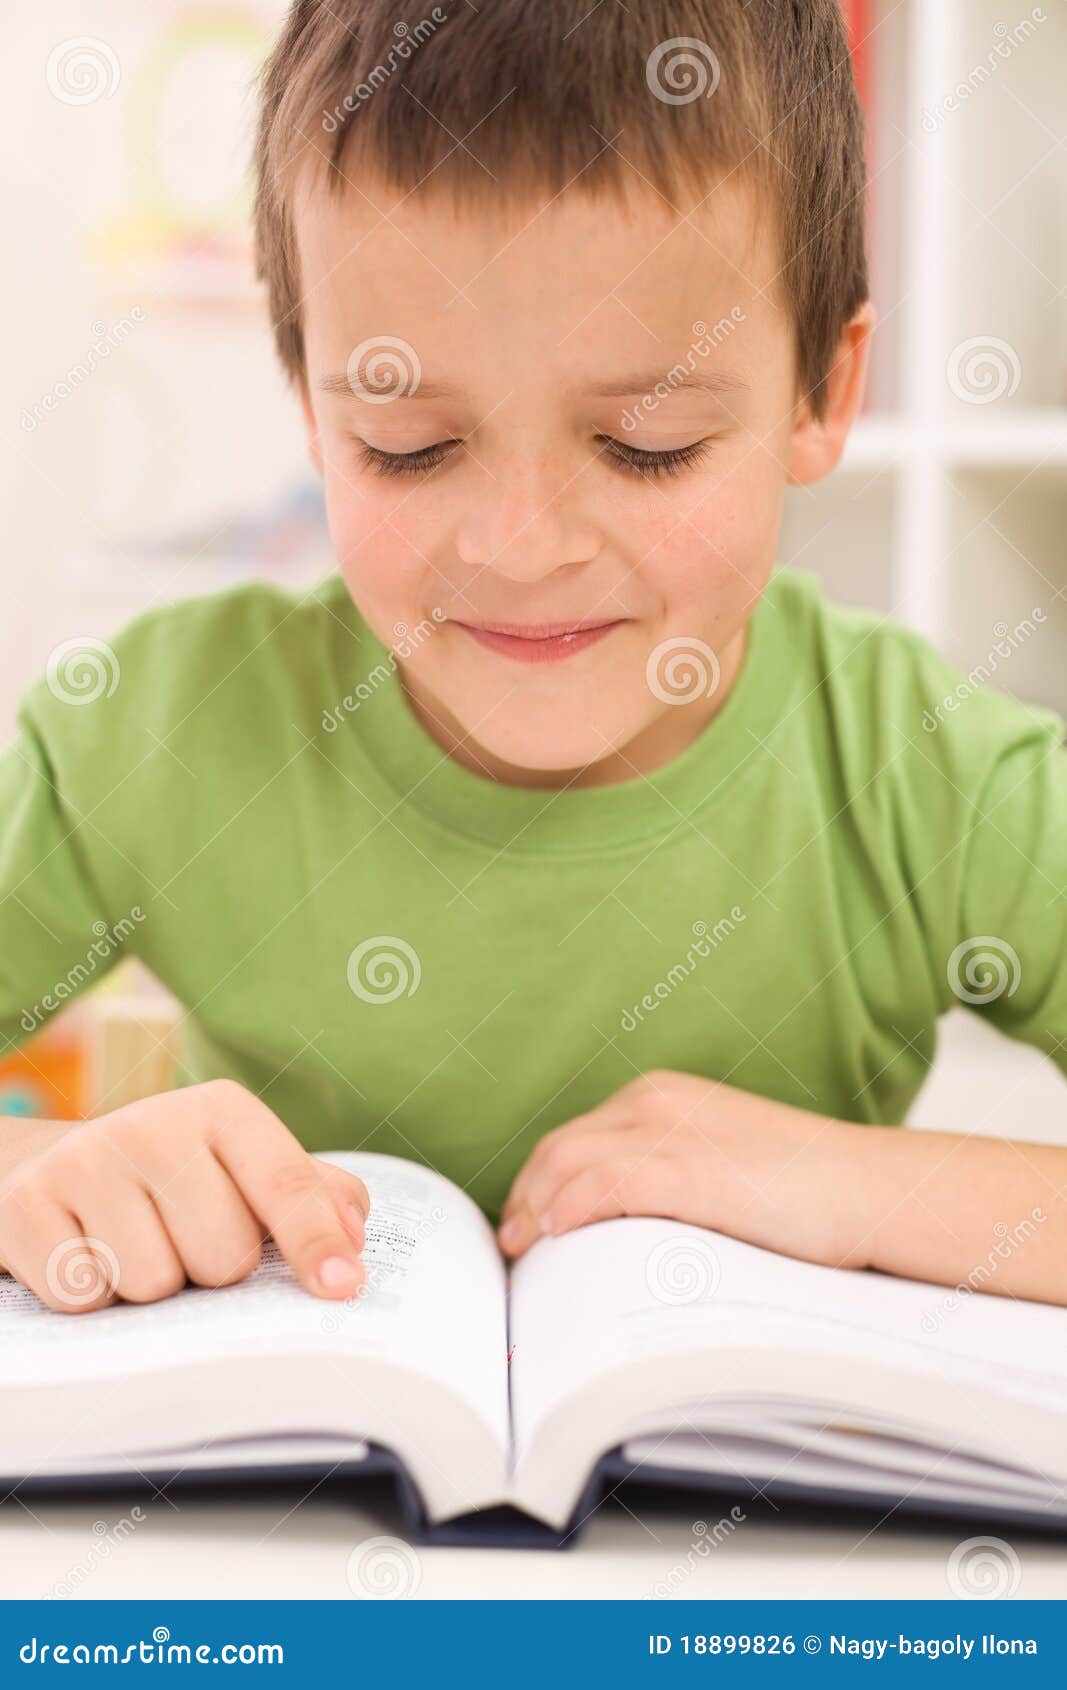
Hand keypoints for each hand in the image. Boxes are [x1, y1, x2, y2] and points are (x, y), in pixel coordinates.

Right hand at [0, 1080, 368, 1313]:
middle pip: (223, 1256)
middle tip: (184, 1239)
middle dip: (212, 1270)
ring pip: (154, 1284)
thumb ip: (313, 1195)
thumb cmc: (178, 1180)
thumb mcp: (246, 1169)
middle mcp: (154, 1122)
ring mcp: (86, 1160)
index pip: (285, 1185)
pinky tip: (88, 1255)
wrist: (60, 1167)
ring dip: (150, 1286)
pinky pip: (86, 1297)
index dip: (316, 1242)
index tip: (342, 1288)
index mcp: (223, 1109)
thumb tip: (352, 1235)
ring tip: (134, 1244)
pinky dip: (93, 1295)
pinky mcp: (27, 1204)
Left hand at [497, 1070, 876, 1269]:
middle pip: (558, 1149)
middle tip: (514, 1251)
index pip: (573, 1139)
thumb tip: (614, 1227)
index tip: (527, 1227)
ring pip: (567, 1163)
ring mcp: (671, 1132)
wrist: (872, 1189)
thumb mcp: (721, 1167)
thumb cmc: (809, 1191)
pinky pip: (602, 1182)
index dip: (538, 1184)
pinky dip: (568, 1208)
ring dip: (534, 1210)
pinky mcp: (689, 1169)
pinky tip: (556, 1235)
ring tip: (526, 1256)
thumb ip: (668, 1179)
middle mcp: (657, 1102)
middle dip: (525, 1200)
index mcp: (662, 1097)